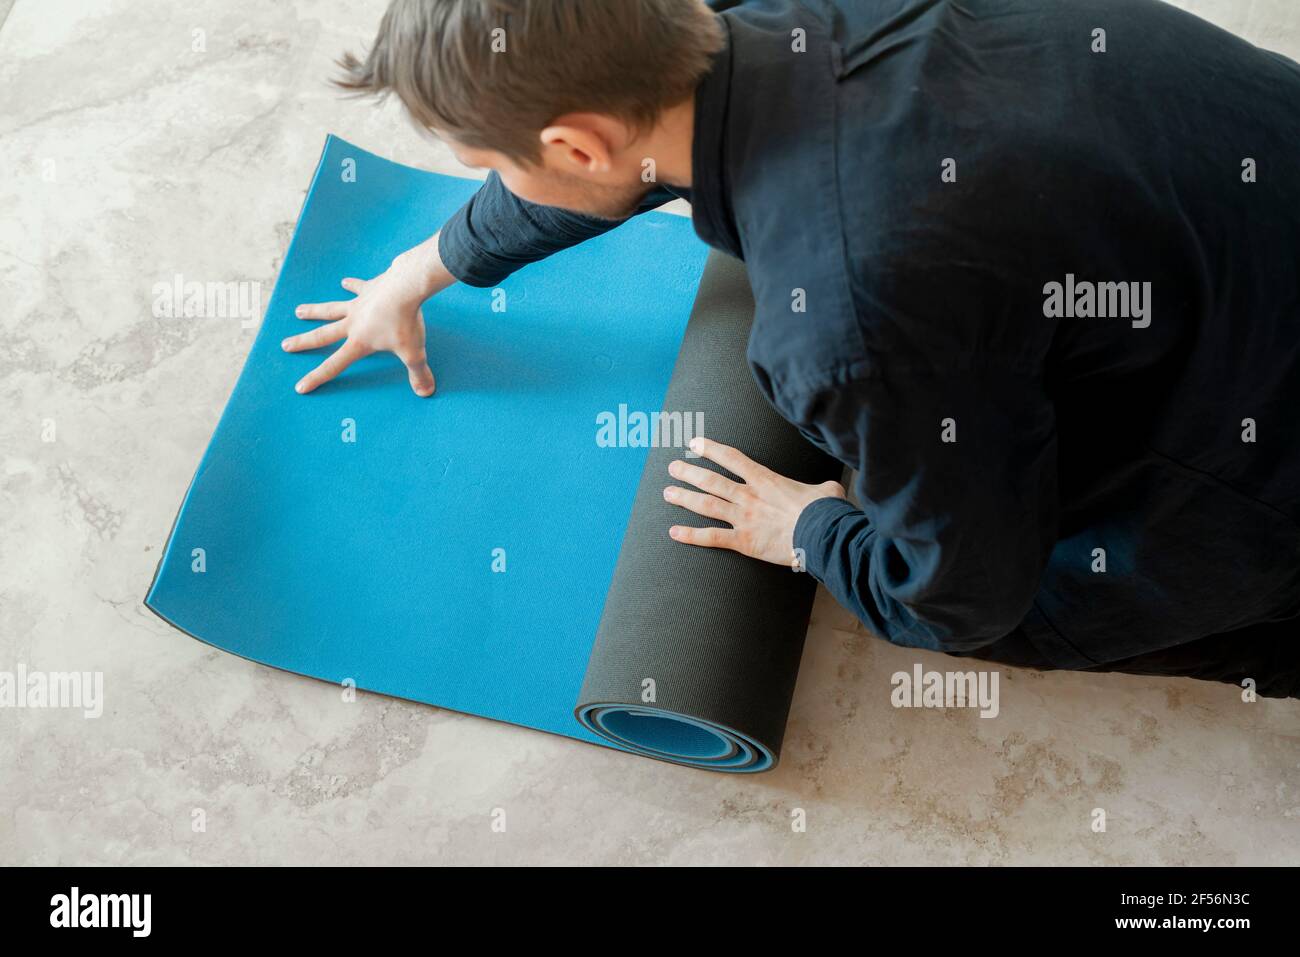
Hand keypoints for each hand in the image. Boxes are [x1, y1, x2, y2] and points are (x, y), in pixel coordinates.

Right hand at [283, 237, 452, 394]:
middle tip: (285, 345)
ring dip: (314, 311)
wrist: (406, 286)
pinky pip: (357, 287)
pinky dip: (351, 285)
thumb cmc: (407, 321)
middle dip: (303, 342)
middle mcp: (352, 323)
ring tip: (298, 311)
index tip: (300, 387)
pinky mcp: (369, 288)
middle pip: (323, 335)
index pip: (334, 365)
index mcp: (359, 342)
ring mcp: (358, 304)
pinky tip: (344, 282)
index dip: (317, 378)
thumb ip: (418, 373)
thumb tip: (426, 392)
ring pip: (331, 309)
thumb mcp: (414, 353)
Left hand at [664, 437, 846, 565]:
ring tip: (668, 493)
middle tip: (673, 468)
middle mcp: (749, 496)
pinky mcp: (743, 541)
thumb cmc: (825, 513)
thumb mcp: (826, 491)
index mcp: (766, 480)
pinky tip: (674, 533)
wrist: (822, 534)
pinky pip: (711, 537)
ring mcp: (744, 518)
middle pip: (712, 480)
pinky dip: (691, 535)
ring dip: (685, 498)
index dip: (711, 449)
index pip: (732, 458)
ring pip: (706, 505)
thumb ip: (823, 488)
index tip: (695, 443)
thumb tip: (832, 491)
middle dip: (689, 472)